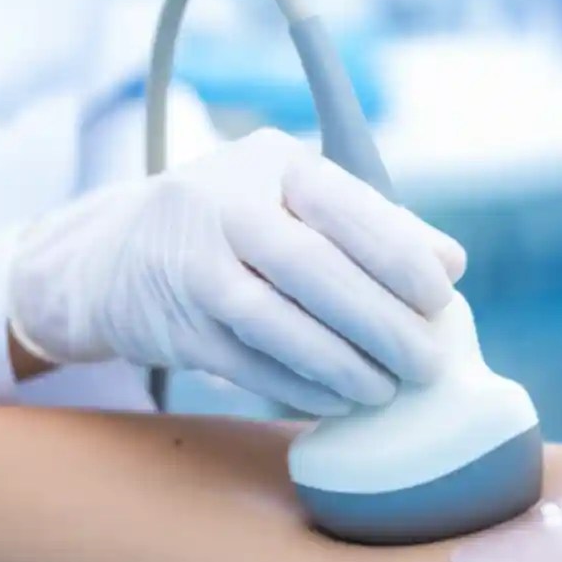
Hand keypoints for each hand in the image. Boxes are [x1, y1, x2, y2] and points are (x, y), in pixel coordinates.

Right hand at [9, 129, 465, 414]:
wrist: (111, 256)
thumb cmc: (234, 226)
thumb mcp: (294, 200)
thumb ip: (374, 224)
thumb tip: (450, 263)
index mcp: (270, 162)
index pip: (345, 205)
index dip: (399, 255)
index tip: (440, 299)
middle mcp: (223, 204)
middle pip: (313, 268)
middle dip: (381, 323)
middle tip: (428, 364)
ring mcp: (191, 264)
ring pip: (276, 321)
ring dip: (343, 364)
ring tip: (387, 390)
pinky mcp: (173, 323)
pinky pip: (246, 362)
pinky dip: (300, 385)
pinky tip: (339, 399)